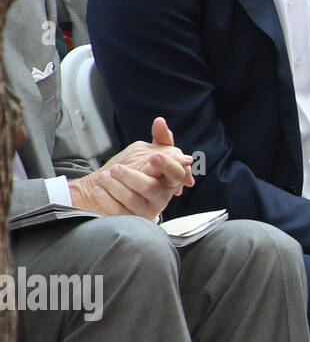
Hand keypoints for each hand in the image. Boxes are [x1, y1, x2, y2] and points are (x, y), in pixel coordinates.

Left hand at [68, 116, 193, 218]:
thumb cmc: (136, 170)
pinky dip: (106, 198)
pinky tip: (100, 189)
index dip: (165, 165)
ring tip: (105, 177)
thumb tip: (160, 121)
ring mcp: (146, 210)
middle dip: (131, 176)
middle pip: (151, 187)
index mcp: (170, 180)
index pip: (177, 173)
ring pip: (132, 199)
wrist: (112, 190)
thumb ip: (160, 138)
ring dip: (115, 186)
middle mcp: (161, 196)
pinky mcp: (130, 219)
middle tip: (116, 168)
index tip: (152, 157)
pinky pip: (118, 211)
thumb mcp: (148, 152)